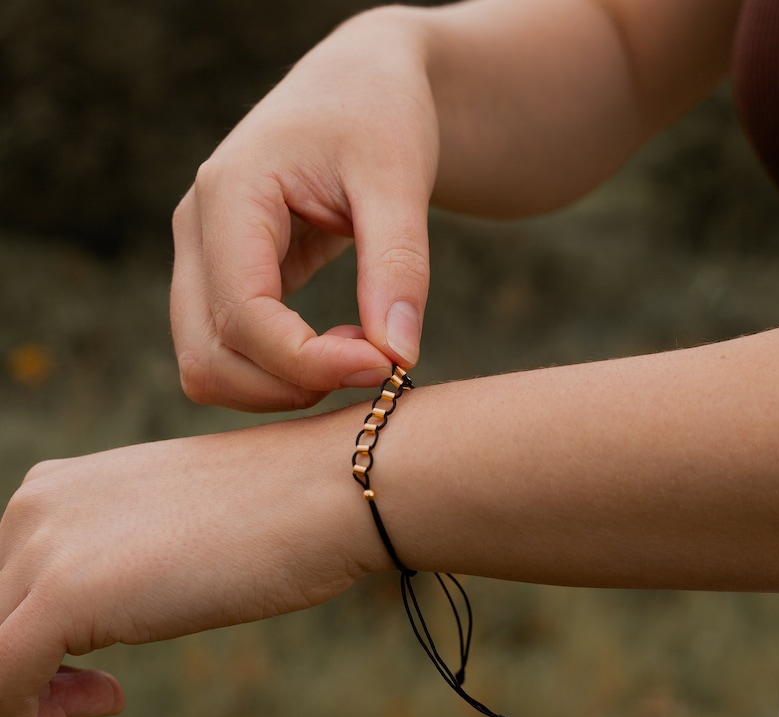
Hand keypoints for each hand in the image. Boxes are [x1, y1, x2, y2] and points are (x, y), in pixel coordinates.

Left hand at [0, 417, 372, 716]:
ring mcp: (47, 544)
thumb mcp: (170, 525)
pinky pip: (0, 674)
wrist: (326, 489)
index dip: (35, 628)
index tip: (91, 664)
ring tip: (94, 704)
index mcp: (62, 483)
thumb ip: (118, 550)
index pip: (7, 576)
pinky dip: (21, 713)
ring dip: (28, 691)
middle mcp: (38, 501)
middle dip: (32, 662)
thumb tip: (97, 601)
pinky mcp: (62, 593)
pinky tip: (88, 712)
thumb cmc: (272, 509)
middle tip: (96, 695)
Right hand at [171, 8, 438, 411]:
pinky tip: (343, 346)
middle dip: (293, 385)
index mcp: (229, 196)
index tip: (385, 366)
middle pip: (210, 358)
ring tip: (361, 350)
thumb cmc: (378, 115)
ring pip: (211, 367)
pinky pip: (232, 354)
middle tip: (376, 362)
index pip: (243, 314)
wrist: (359, 86)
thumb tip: (398, 358)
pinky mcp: (226, 280)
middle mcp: (198, 233)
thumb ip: (397, 266)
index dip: (310, 361)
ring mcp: (203, 260)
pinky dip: (283, 373)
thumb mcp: (398, 178)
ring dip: (284, 385)